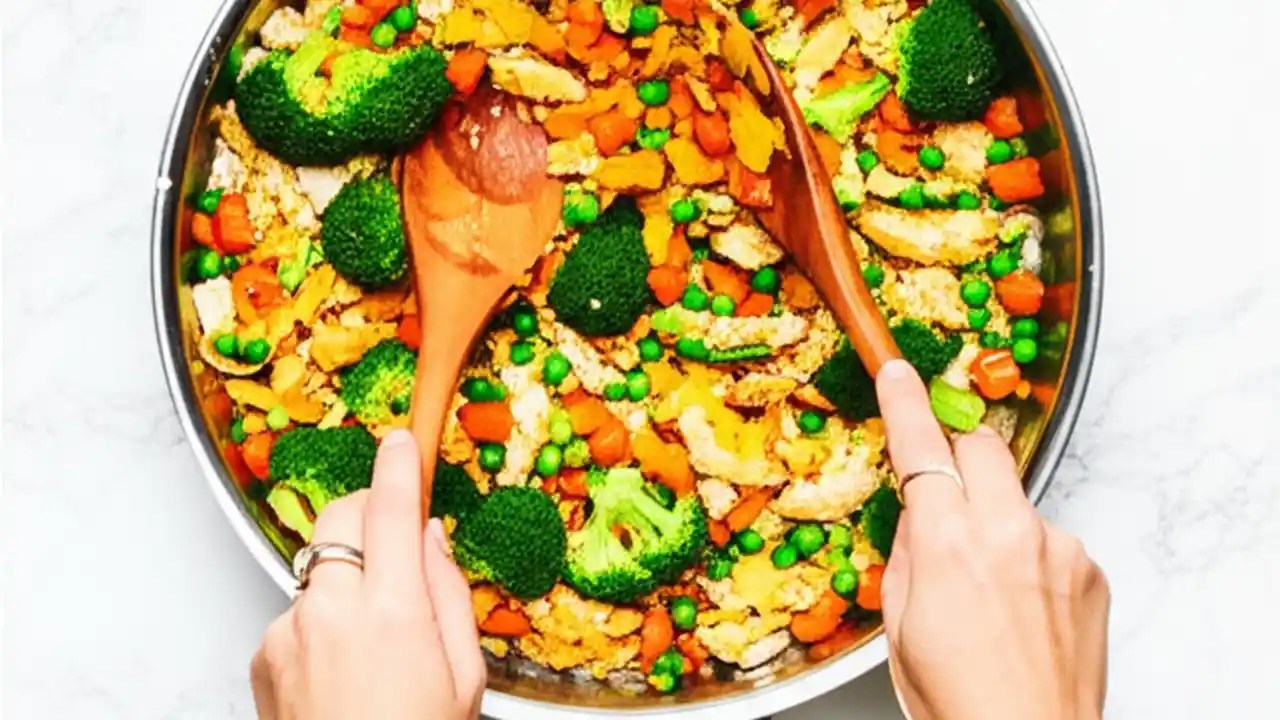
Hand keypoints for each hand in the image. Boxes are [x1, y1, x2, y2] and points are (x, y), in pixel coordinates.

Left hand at [250, 430, 484, 719]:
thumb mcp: (464, 675)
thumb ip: (447, 592)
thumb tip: (429, 537)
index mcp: (392, 611)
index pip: (390, 508)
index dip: (398, 465)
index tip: (402, 442)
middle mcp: (331, 610)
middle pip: (341, 518)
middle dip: (368, 514)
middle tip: (395, 545)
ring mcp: (289, 630)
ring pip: (321, 567)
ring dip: (345, 579)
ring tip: (372, 644)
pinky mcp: (263, 653)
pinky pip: (297, 610)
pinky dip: (320, 621)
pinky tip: (342, 669)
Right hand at [875, 360, 1108, 719]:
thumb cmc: (956, 701)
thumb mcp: (899, 625)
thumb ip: (907, 555)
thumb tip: (918, 518)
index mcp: (948, 544)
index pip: (920, 447)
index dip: (904, 403)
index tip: (897, 373)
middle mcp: (1008, 533)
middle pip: (980, 449)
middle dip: (957, 458)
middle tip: (946, 497)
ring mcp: (1057, 548)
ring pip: (1017, 498)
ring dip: (997, 520)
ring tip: (989, 589)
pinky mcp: (1090, 570)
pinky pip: (1049, 538)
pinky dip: (1031, 556)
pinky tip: (1022, 607)